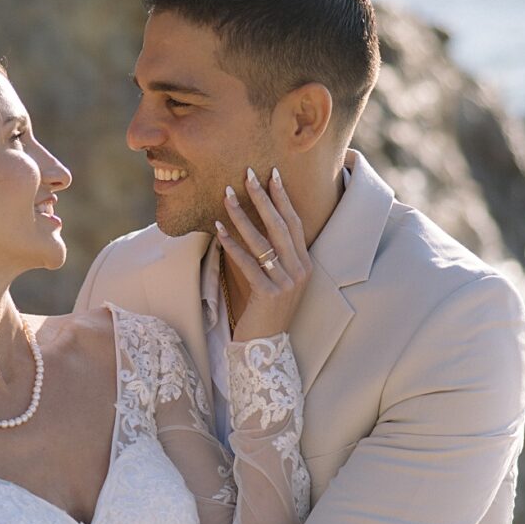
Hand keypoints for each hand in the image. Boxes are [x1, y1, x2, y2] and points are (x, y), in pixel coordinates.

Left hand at [215, 166, 312, 343]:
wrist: (265, 349)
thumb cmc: (266, 312)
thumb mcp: (277, 280)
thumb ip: (274, 256)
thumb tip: (255, 224)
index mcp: (305, 264)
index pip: (294, 223)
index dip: (283, 198)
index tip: (272, 175)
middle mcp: (300, 271)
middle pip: (280, 226)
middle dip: (264, 198)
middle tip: (248, 174)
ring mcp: (286, 283)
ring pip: (262, 242)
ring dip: (242, 216)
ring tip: (227, 195)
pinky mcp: (269, 294)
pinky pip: (248, 263)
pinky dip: (232, 245)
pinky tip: (218, 229)